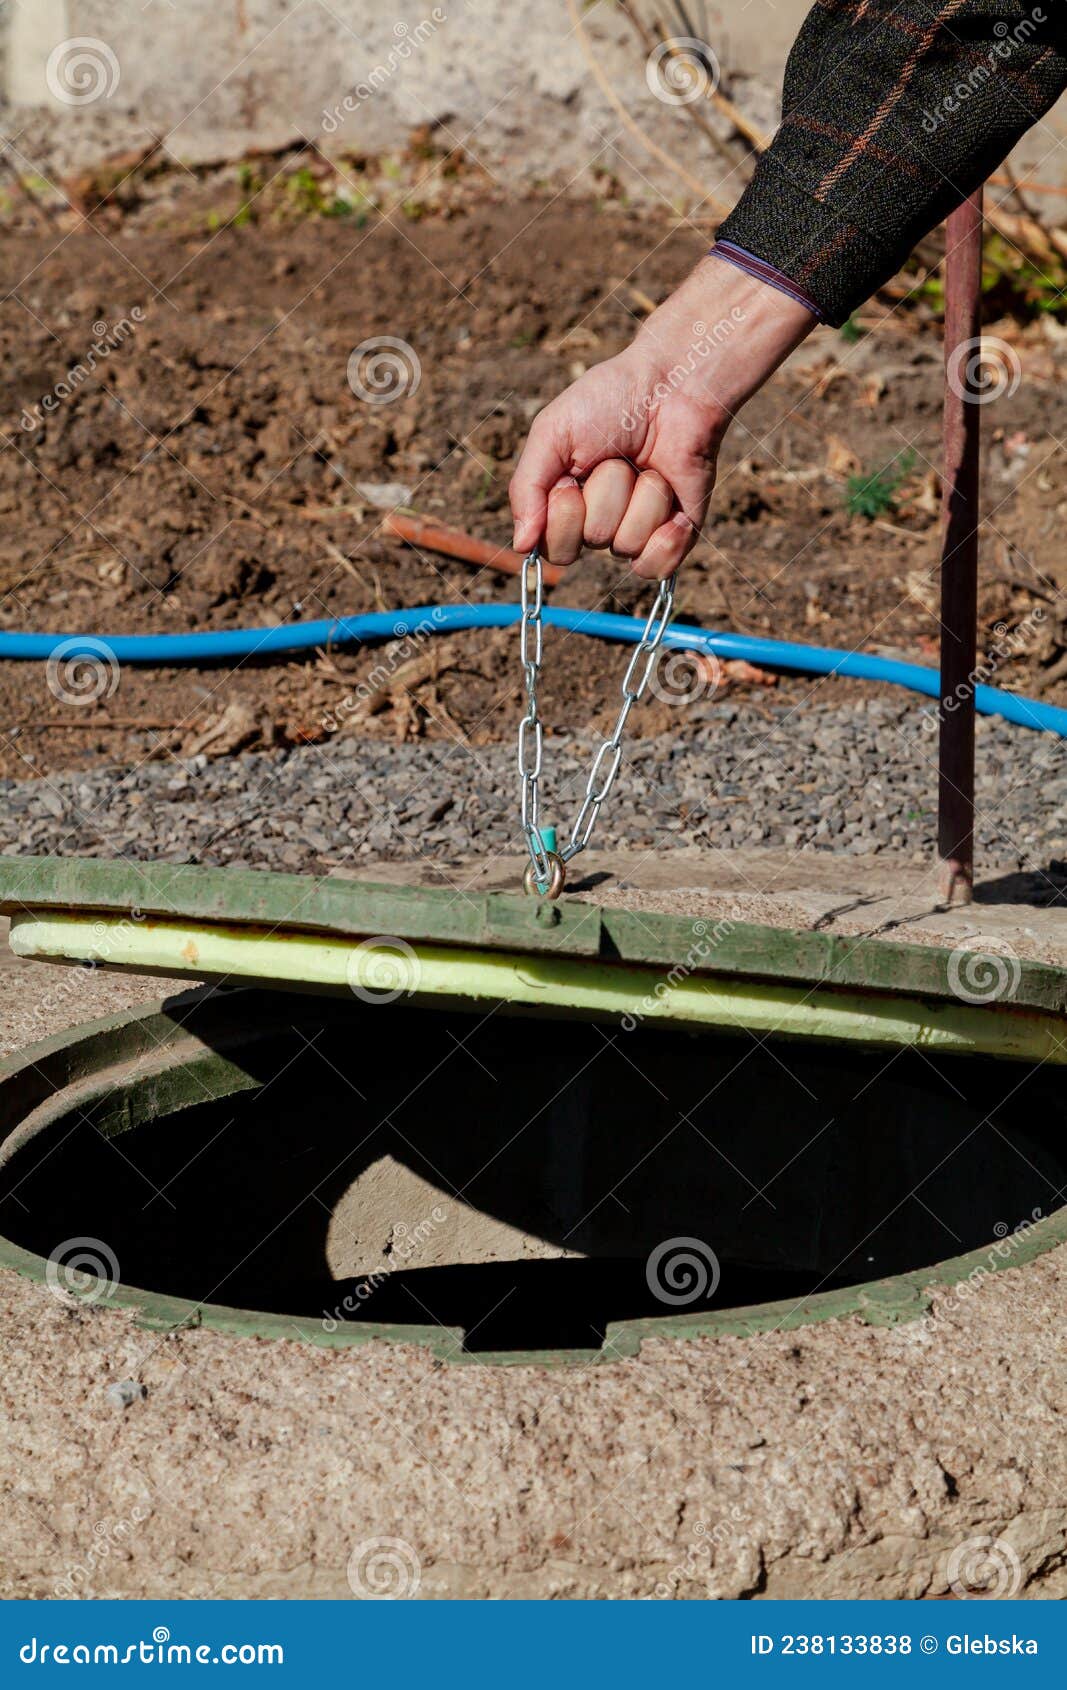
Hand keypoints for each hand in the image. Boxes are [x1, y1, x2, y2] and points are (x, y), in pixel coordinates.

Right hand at [509, 257, 816, 578]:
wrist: (674, 383)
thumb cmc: (610, 400)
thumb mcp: (551, 434)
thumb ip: (526, 489)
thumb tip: (521, 547)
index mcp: (566, 504)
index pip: (553, 546)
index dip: (563, 513)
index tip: (572, 476)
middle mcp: (601, 522)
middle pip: (591, 541)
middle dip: (605, 494)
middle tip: (616, 458)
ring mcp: (640, 528)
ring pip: (627, 545)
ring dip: (640, 497)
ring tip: (647, 464)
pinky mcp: (678, 532)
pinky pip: (659, 567)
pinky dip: (666, 541)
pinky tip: (674, 510)